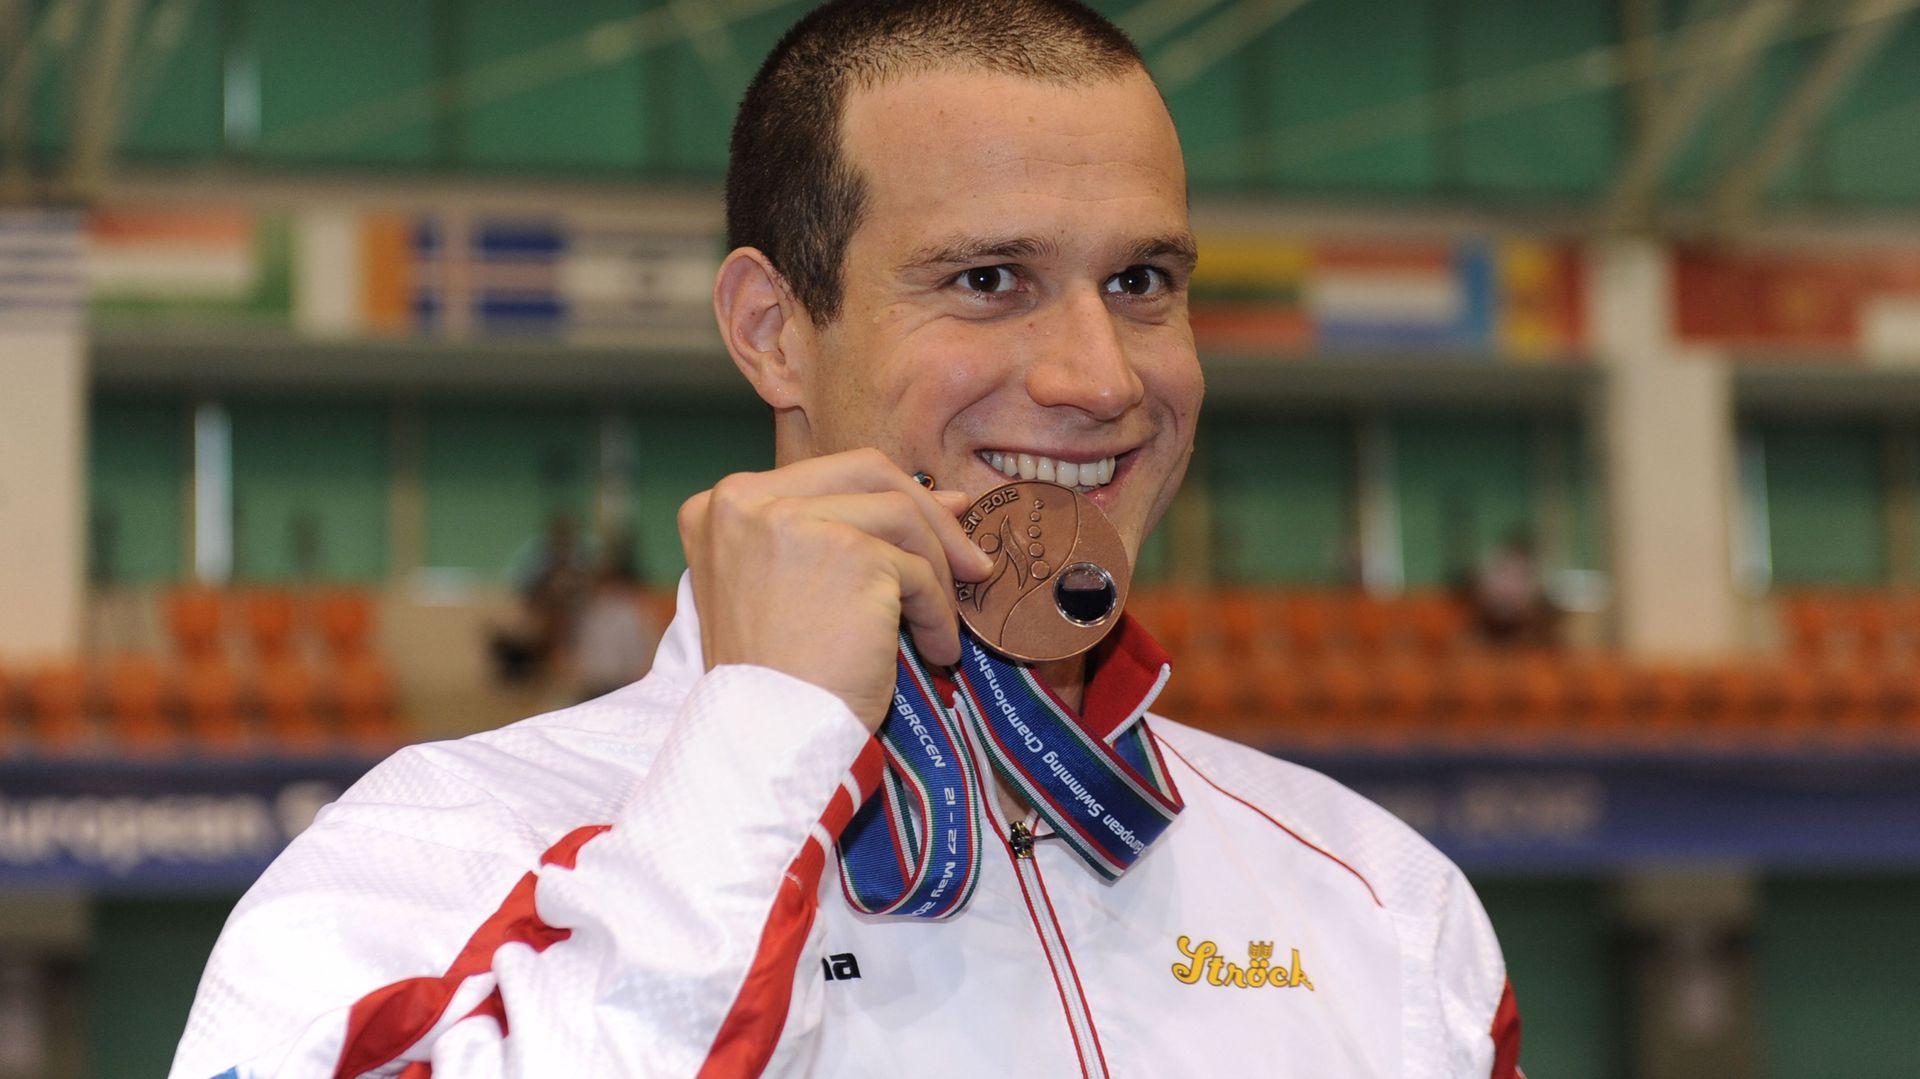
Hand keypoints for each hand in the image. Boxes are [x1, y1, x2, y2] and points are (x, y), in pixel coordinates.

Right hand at [677, 448, 995, 729]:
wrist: (764, 739)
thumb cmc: (776, 679)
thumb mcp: (788, 588)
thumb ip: (841, 533)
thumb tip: (947, 499)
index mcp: (721, 506)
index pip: (825, 474)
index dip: (890, 494)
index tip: (937, 522)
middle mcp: (748, 502)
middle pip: (867, 472)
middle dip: (929, 513)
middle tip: (968, 561)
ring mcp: (796, 522)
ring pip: (902, 517)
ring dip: (936, 573)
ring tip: (941, 626)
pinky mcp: (850, 556)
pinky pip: (917, 572)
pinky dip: (937, 614)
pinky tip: (936, 652)